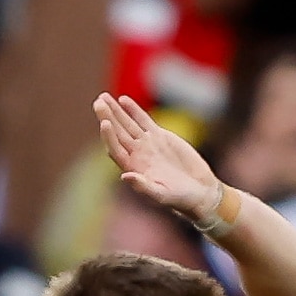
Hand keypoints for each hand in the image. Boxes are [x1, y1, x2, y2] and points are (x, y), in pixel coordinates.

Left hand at [95, 93, 221, 222]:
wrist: (197, 191)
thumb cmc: (179, 198)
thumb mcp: (161, 195)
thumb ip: (143, 186)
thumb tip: (125, 176)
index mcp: (133, 168)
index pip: (116, 149)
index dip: (109, 136)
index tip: (104, 122)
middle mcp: (136, 155)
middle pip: (118, 133)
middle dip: (107, 117)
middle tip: (98, 102)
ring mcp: (146, 144)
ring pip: (127, 124)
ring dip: (116, 111)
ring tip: (103, 97)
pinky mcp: (159, 137)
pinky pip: (143, 121)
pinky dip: (133, 110)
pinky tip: (123, 100)